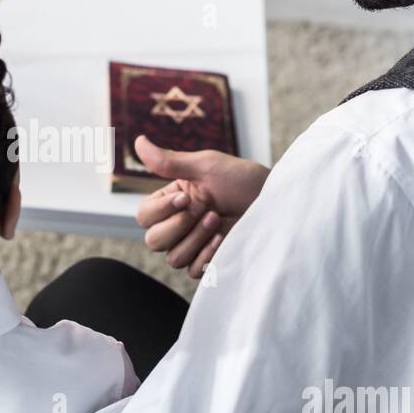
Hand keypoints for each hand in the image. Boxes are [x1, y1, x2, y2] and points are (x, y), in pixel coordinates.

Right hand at [133, 135, 269, 277]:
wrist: (276, 202)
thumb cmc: (243, 180)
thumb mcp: (206, 166)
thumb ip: (169, 161)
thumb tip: (137, 141)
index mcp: (172, 202)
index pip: (144, 216)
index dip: (160, 210)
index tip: (186, 197)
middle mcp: (179, 225)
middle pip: (153, 241)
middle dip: (179, 226)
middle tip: (204, 210)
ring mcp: (194, 246)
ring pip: (173, 258)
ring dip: (196, 238)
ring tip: (217, 220)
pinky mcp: (210, 263)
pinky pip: (193, 271)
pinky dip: (207, 255)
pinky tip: (223, 238)